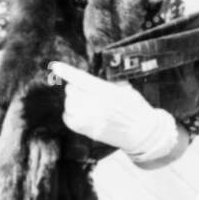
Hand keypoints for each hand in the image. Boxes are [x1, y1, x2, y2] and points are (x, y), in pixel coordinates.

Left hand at [48, 62, 177, 162]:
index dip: (67, 71)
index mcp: (108, 92)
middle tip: (84, 90)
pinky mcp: (89, 131)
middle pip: (72, 90)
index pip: (82, 79)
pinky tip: (79, 112)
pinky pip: (68, 119)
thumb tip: (87, 81)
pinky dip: (70, 114)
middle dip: (75, 87)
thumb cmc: (136, 109)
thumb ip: (107, 84)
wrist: (143, 133)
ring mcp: (92, 120)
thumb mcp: (126, 90)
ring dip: (73, 100)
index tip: (55, 66)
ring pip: (69, 104)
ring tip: (84, 102)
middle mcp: (98, 106)